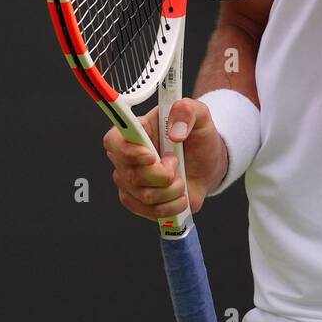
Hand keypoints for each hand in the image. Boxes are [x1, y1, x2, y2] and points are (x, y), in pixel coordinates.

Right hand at [103, 97, 228, 220]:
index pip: (113, 141)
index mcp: (135, 131)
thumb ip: (188, 111)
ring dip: (172, 189)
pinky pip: (149, 211)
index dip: (128, 152)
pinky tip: (180, 196)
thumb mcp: (200, 115)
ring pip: (144, 195)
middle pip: (130, 174)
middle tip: (176, 163)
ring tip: (181, 178)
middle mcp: (126, 158)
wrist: (208, 164)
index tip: (151, 156)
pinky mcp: (139, 202)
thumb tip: (175, 132)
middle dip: (162, 174)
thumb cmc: (198, 138)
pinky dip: (171, 206)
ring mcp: (130, 182)